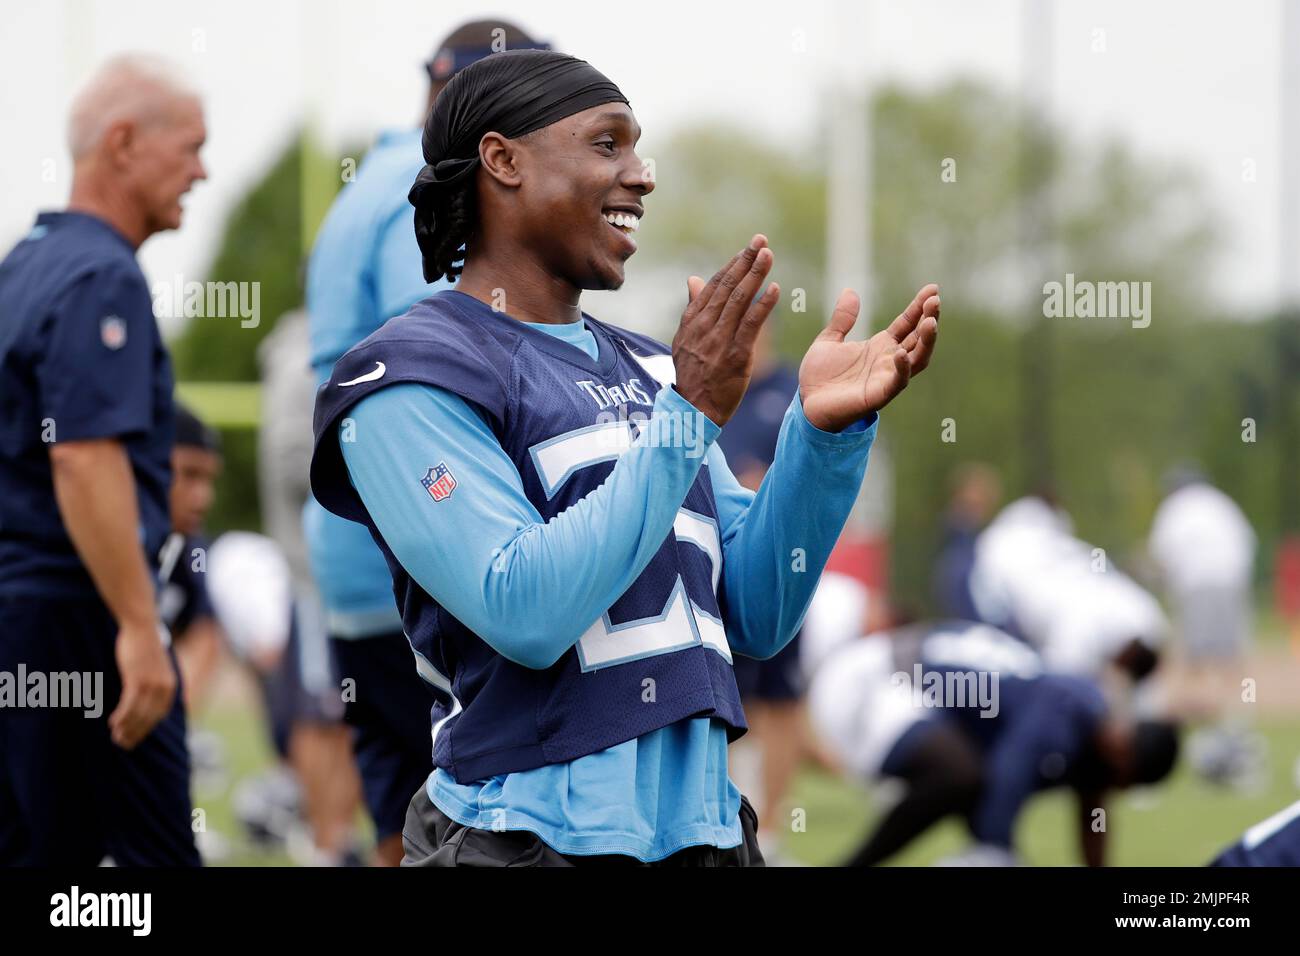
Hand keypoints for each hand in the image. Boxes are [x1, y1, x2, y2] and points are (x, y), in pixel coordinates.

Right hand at [108, 621, 176, 748]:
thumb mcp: (155, 670)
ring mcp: (152, 684)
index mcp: (171, 687)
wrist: (142, 627)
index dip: (146, 729)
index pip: (159, 716)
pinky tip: (113, 722)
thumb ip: (154, 685)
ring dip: (126, 728)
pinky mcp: (138, 679)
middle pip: (149, 719)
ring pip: (138, 714)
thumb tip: (146, 699)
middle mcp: (164, 688)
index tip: (135, 738)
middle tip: (123, 744)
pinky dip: (121, 716)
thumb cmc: (145, 648)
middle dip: (135, 733)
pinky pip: (129, 704)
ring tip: (116, 737)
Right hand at [672, 234, 779, 425]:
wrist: (693, 411)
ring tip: (768, 254)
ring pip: (739, 300)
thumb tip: (693, 279)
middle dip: (745, 261)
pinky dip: (764, 305)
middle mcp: (704, 327)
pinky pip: (751, 325)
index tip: (747, 249)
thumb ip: (693, 308)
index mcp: (692, 321)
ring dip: (755, 274)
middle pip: (727, 287)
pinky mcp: (735, 356)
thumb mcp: (685, 341)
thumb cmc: (693, 376)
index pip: (714, 286)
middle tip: (761, 240)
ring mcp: (719, 340)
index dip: (732, 265)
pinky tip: (775, 289)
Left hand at [798, 284, 939, 431]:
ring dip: (926, 341)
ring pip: (916, 360)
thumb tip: (850, 291)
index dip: (919, 306)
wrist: (806, 403)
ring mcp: (886, 377)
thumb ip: (842, 318)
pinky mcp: (878, 395)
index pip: (907, 323)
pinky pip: (897, 382)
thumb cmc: (820, 376)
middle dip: (928, 319)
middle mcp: (889, 360)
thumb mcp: (829, 340)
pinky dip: (902, 368)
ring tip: (930, 322)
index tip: (932, 288)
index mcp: (881, 346)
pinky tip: (901, 353)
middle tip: (935, 300)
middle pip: (918, 338)